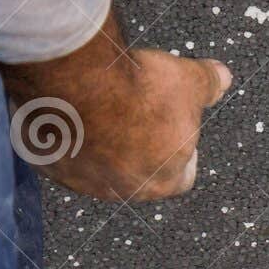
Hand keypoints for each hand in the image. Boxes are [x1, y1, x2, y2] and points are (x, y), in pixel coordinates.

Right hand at [0, 10, 230, 201]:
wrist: (78, 81)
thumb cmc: (137, 89)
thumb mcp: (190, 80)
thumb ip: (210, 83)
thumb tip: (223, 77)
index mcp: (162, 181)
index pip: (182, 176)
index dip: (184, 152)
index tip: (178, 131)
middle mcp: (119, 190)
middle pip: (137, 172)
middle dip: (140, 146)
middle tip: (137, 112)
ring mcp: (78, 179)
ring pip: (95, 164)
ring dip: (100, 142)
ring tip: (102, 106)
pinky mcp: (46, 161)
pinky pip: (60, 150)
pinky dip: (67, 133)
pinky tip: (71, 106)